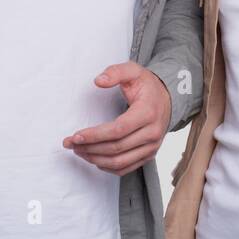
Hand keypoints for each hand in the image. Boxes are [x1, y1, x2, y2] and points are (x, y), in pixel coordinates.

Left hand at [62, 61, 171, 177]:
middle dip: (90, 148)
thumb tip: (98, 81)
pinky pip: (126, 168)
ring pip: (119, 162)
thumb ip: (116, 72)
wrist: (167, 99)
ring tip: (79, 151)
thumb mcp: (133, 71)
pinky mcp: (149, 155)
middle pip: (116, 148)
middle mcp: (152, 133)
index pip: (118, 130)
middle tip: (71, 144)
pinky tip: (94, 159)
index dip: (95, 135)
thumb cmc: (147, 86)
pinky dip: (108, 167)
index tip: (76, 135)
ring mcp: (152, 147)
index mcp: (148, 112)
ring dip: (95, 159)